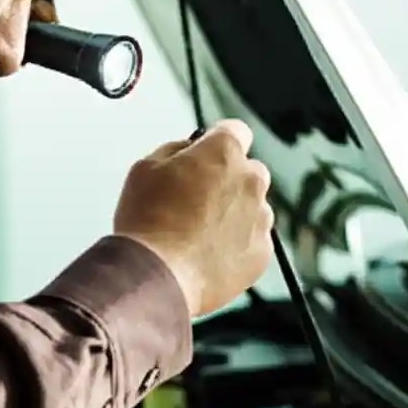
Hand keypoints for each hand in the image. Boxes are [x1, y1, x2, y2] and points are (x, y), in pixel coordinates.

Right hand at [113, 119, 274, 316]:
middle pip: (247, 170)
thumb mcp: (145, 167)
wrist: (156, 276)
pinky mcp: (262, 252)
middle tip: (195, 199)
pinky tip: (207, 252)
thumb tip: (189, 151)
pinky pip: (253, 240)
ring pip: (252, 207)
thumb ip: (176, 149)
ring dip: (233, 213)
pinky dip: (236, 244)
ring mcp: (260, 218)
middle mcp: (250, 180)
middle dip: (227, 180)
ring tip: (197, 233)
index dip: (217, 142)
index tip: (207, 154)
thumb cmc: (147, 222)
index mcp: (224, 152)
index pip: (235, 131)